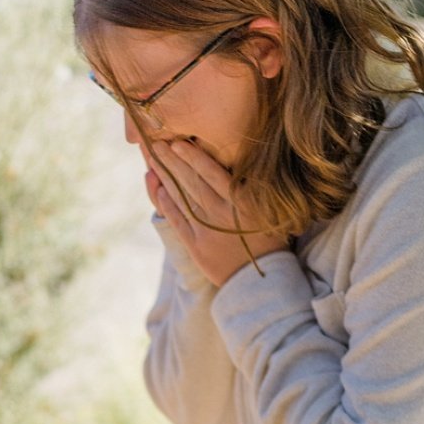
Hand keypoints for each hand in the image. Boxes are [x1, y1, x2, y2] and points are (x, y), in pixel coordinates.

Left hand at [142, 132, 291, 286]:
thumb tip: (239, 163)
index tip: (179, 141)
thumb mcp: (269, 210)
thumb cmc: (269, 241)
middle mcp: (222, 214)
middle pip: (192, 182)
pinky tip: (159, 189)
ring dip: (166, 178)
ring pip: (182, 198)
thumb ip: (254, 189)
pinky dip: (168, 204)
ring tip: (153, 161)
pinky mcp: (196, 246)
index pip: (212, 173)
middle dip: (173, 161)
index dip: (193, 157)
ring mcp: (207, 230)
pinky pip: (178, 221)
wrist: (262, 281)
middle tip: (157, 144)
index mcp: (242, 202)